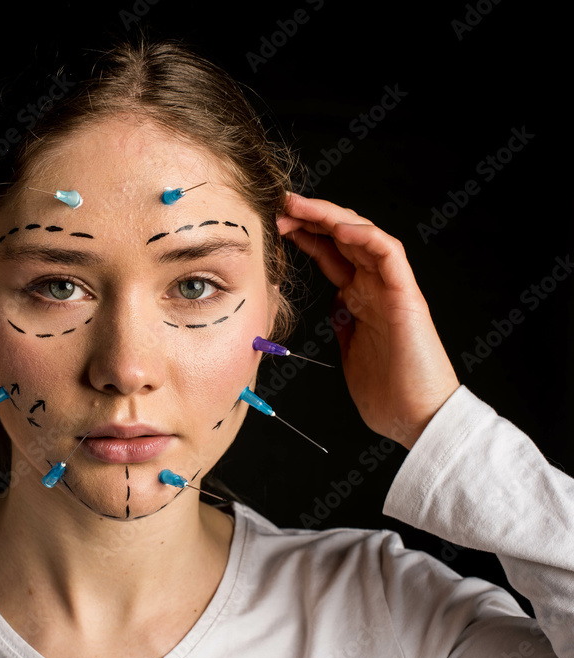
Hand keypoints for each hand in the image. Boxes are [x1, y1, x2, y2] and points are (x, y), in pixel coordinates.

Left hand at [278, 193, 459, 448]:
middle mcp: (376, 287)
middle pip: (344, 237)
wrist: (415, 419)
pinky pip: (389, 254)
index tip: (276, 223)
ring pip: (364, 235)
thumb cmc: (386, 394)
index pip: (330, 254)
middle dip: (312, 217)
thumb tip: (333, 308)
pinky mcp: (407, 296)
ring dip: (331, 217)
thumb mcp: (351, 350)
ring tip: (300, 207)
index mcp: (360, 299)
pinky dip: (365, 236)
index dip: (304, 235)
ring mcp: (392, 289)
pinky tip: (339, 228)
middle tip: (281, 204)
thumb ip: (343, 325)